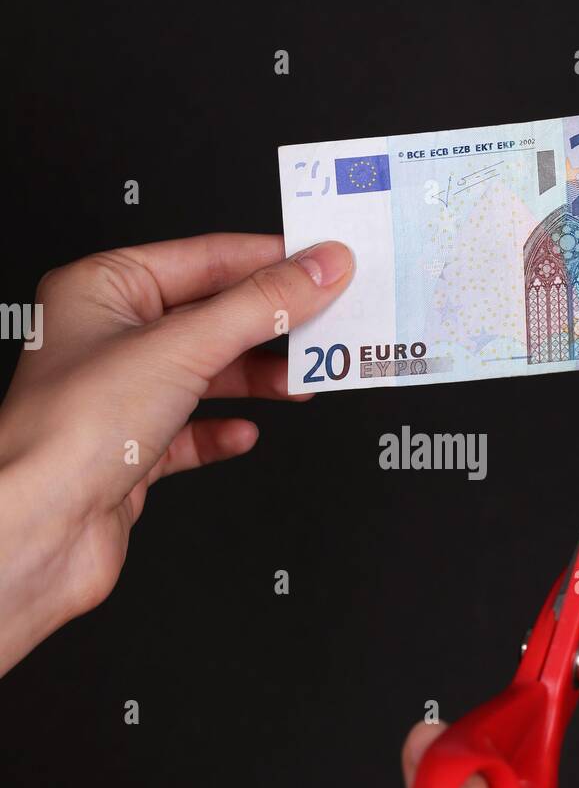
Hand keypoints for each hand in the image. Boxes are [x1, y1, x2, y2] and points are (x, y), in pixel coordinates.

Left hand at [0, 234, 352, 674]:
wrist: (40, 530)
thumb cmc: (69, 434)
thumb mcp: (183, 348)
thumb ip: (261, 306)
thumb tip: (319, 268)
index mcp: (101, 289)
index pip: (205, 258)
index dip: (270, 259)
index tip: (325, 261)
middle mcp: (106, 337)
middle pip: (212, 315)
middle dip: (271, 323)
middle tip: (329, 320)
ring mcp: (119, 397)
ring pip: (207, 372)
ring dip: (258, 378)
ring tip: (304, 379)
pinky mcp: (132, 451)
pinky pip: (192, 429)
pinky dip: (224, 429)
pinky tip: (246, 432)